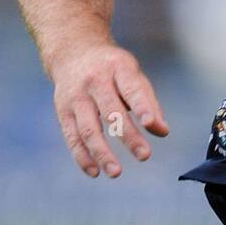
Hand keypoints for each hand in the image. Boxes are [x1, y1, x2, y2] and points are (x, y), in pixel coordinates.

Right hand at [51, 42, 169, 177]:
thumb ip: (149, 103)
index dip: (142, 106)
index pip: (131, 89)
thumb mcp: (133, 76)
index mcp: (118, 68)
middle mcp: (95, 81)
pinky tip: (95, 172)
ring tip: (116, 172)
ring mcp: (76, 97)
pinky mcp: (63, 111)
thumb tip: (162, 132)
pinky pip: (72, 137)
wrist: (74, 52)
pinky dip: (82, 156)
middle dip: (128, 135)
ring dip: (102, 152)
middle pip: (111, 111)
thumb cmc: (113, 69)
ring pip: (88, 128)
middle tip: (145, 155)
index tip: (152, 125)